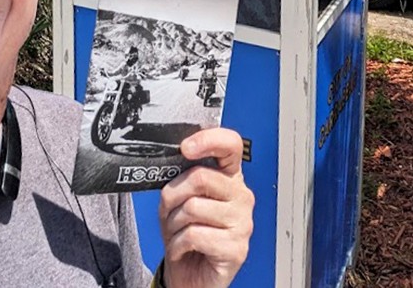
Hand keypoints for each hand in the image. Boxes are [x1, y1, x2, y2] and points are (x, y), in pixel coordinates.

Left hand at [158, 128, 253, 287]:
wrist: (189, 272)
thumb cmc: (185, 229)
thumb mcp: (179, 196)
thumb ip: (182, 175)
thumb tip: (174, 158)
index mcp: (229, 175)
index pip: (230, 144)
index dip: (208, 139)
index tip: (185, 147)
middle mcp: (241, 195)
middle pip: (200, 177)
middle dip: (173, 194)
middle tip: (169, 210)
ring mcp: (243, 222)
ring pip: (193, 207)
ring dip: (173, 223)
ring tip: (177, 232)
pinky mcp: (237, 249)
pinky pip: (195, 235)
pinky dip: (178, 244)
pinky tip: (182, 248)